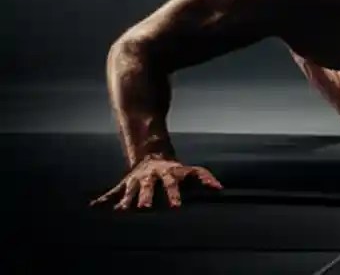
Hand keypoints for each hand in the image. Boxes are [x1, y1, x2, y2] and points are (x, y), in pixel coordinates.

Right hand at [90, 157, 222, 210]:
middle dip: (146, 196)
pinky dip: (104, 199)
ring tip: (120, 210)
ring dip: (126, 200)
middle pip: (149, 186)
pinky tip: (94, 206)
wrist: (152, 154)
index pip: (172, 183)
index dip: (174, 194)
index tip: (176, 208)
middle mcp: (151, 176)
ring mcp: (136, 180)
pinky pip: (113, 192)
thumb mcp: (188, 171)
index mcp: (168, 173)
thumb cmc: (174, 170)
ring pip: (130, 190)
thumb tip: (220, 188)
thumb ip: (204, 178)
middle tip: (144, 208)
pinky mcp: (125, 184)